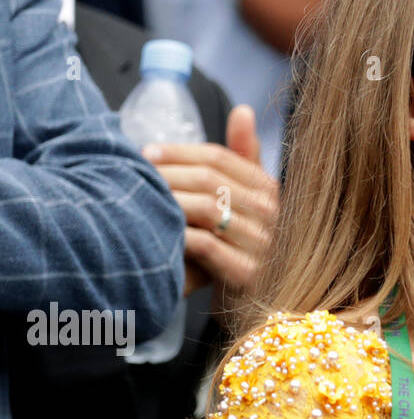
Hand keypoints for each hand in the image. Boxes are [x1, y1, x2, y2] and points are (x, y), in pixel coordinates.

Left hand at [143, 105, 278, 307]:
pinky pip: (208, 246)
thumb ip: (244, 159)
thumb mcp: (247, 204)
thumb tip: (243, 110)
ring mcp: (265, 247)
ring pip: (208, 210)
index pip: (221, 159)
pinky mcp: (250, 277)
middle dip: (168, 175)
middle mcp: (274, 216)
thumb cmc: (244, 250)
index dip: (180, 152)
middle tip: (135, 175)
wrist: (259, 308)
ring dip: (169, 202)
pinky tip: (158, 232)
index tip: (146, 154)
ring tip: (141, 201)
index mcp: (272, 192)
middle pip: (211, 181)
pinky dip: (179, 236)